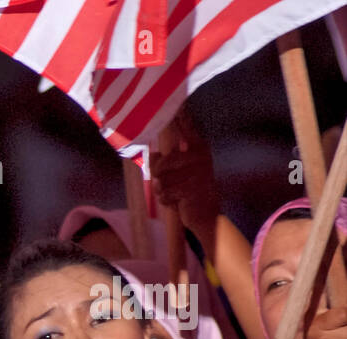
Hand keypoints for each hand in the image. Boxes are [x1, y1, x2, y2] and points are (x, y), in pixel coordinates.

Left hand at [149, 112, 218, 234]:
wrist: (208, 215)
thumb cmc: (190, 190)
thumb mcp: (180, 172)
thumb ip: (165, 161)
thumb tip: (152, 155)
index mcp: (199, 149)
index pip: (188, 128)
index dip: (181, 115)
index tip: (178, 101)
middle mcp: (200, 158)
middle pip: (160, 164)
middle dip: (157, 178)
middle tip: (164, 184)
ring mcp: (197, 174)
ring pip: (159, 182)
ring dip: (163, 192)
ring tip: (176, 194)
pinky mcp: (191, 190)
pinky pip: (164, 195)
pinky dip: (167, 202)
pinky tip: (179, 203)